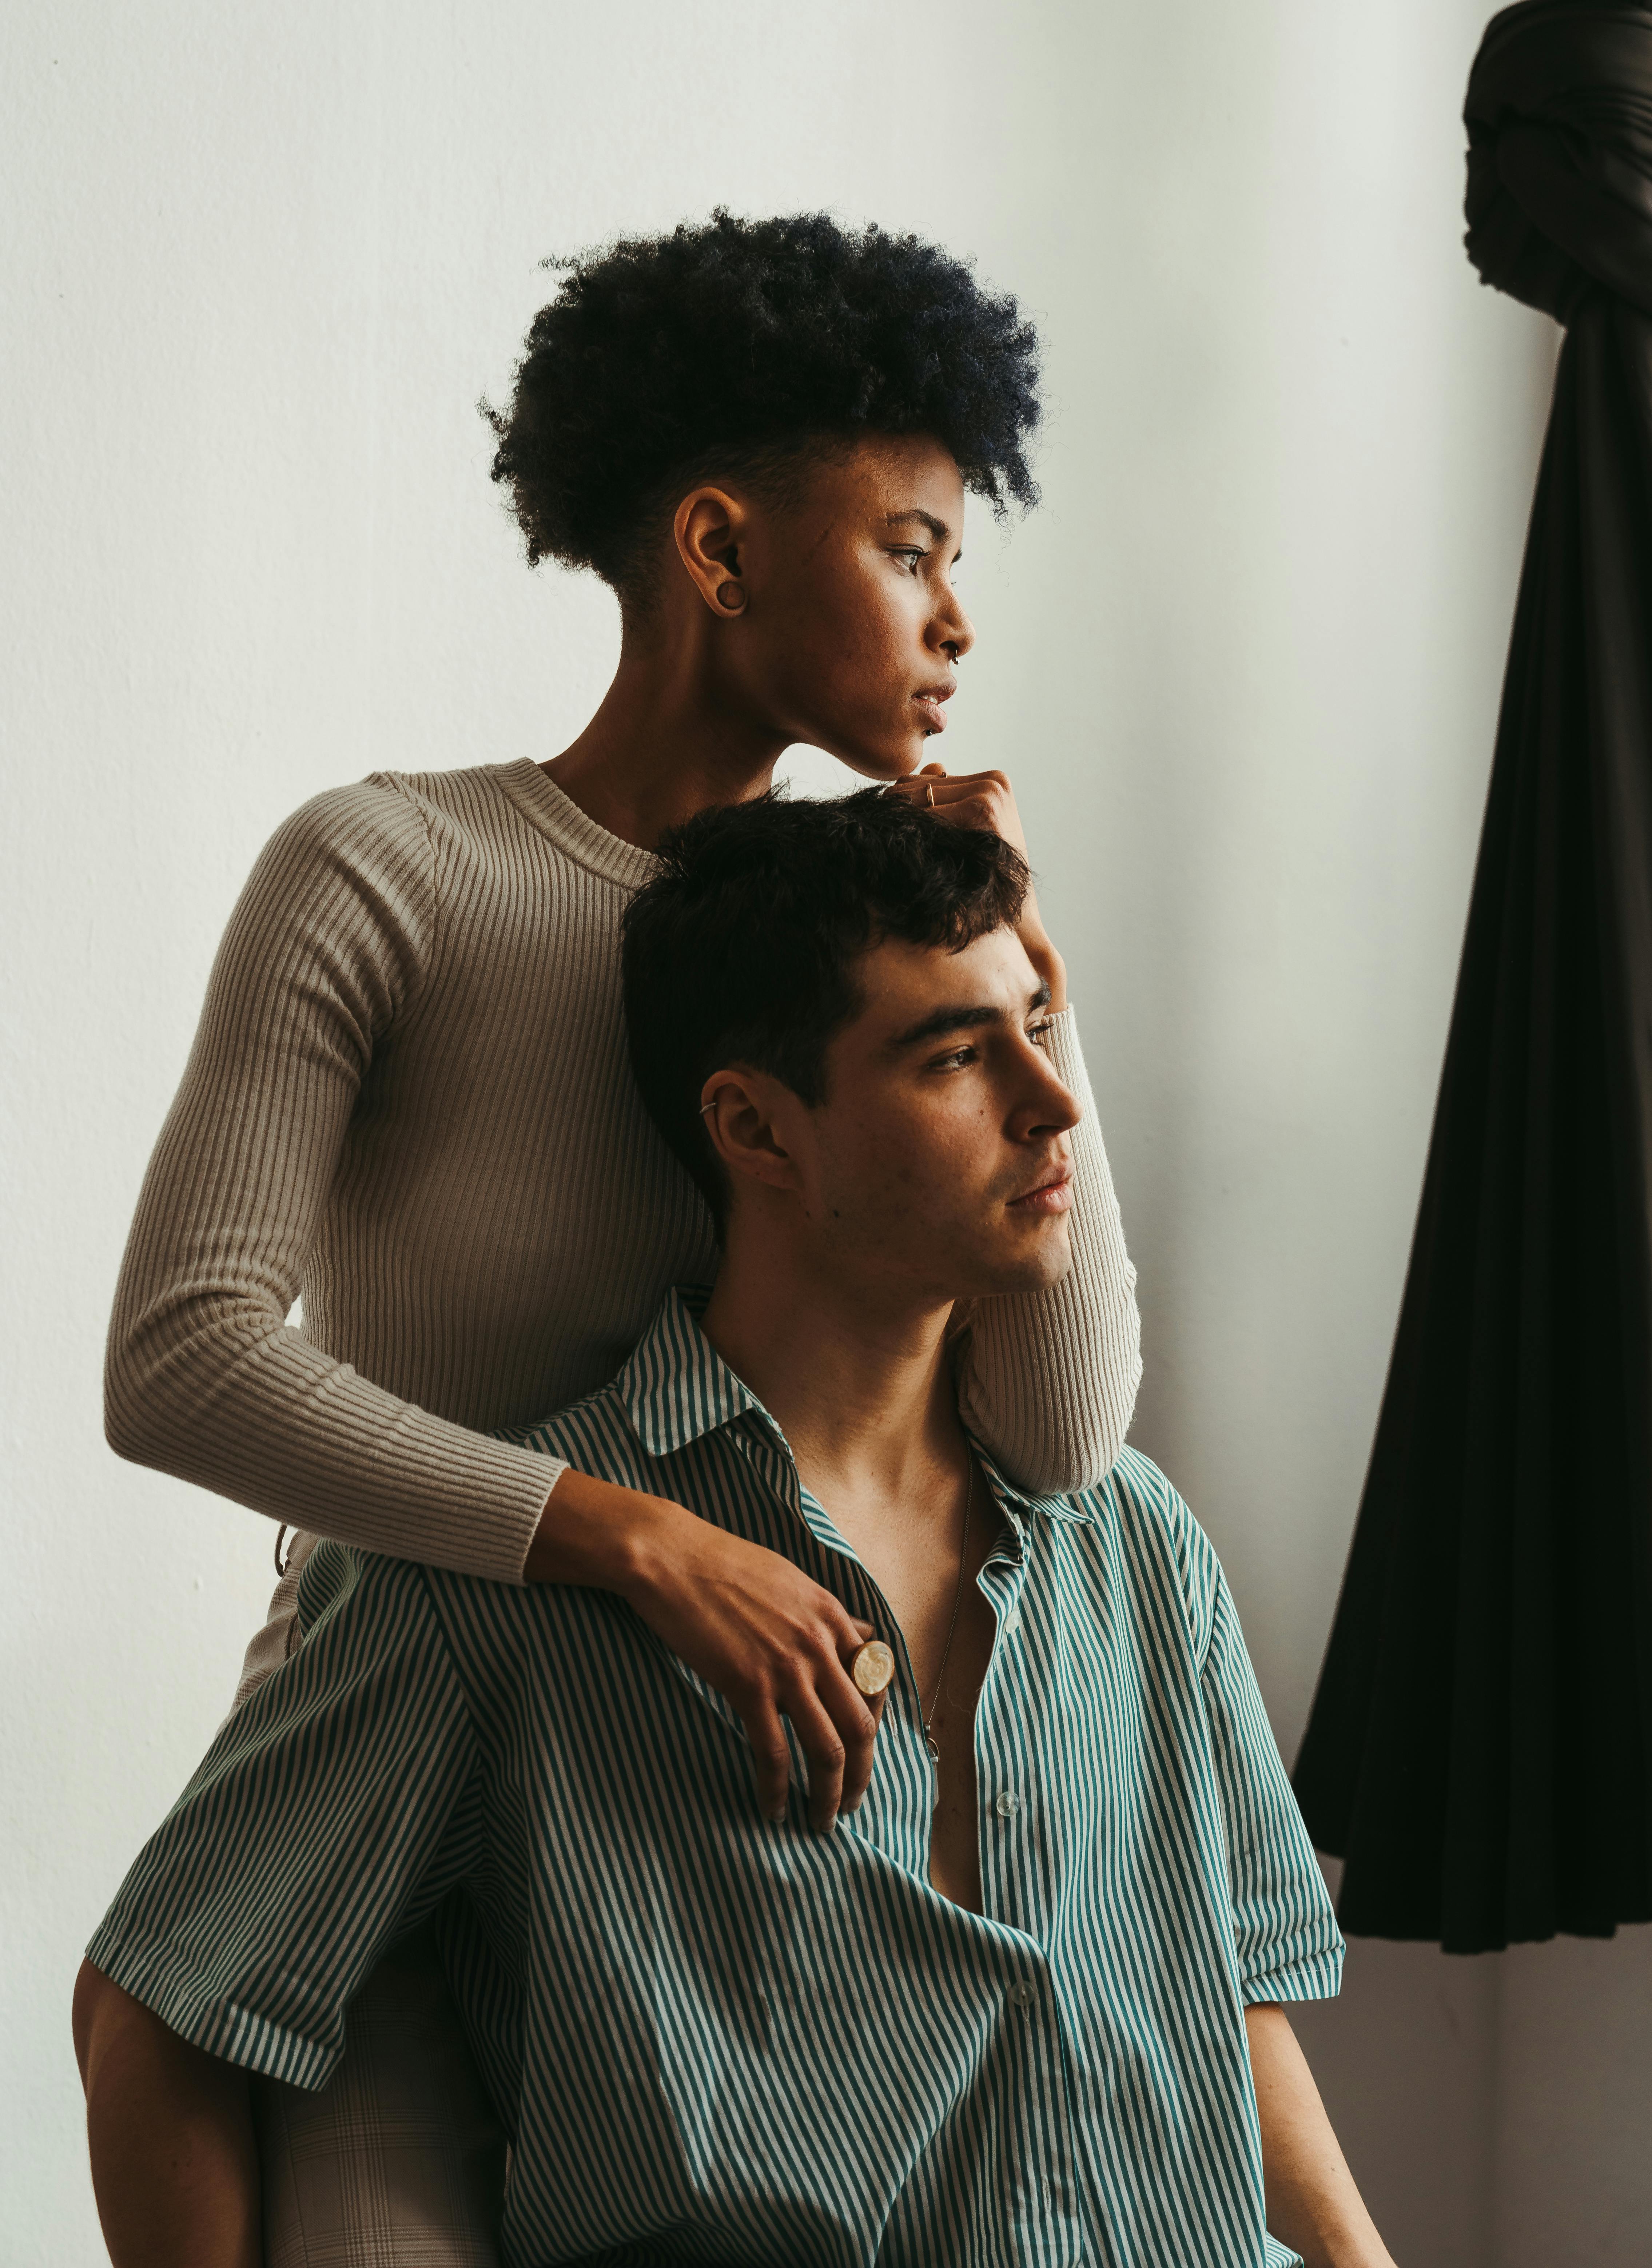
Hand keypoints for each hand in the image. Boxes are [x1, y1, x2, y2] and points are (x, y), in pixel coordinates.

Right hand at [526, 1469, 886, 1831]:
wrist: (673, 1557)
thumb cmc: (724, 1564)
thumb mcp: (792, 1580)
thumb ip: (826, 1613)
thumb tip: (859, 1632)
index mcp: (831, 1616)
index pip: (876, 1681)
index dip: (876, 1722)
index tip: (863, 1747)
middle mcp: (818, 1645)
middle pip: (860, 1726)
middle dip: (862, 1774)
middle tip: (853, 1804)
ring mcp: (785, 1668)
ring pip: (826, 1748)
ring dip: (828, 1795)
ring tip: (820, 1821)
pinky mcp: (747, 1686)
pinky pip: (774, 1752)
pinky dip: (777, 1790)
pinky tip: (773, 1809)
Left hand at [886, 763, 1066, 1008]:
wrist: (1018, 926)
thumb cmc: (988, 886)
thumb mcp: (968, 838)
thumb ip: (947, 798)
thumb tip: (929, 766)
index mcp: (993, 782)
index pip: (918, 782)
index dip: (900, 813)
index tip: (902, 845)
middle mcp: (992, 782)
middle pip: (909, 786)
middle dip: (897, 819)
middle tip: (902, 856)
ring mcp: (989, 793)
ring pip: (908, 797)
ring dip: (900, 830)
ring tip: (911, 862)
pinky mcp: (982, 809)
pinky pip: (920, 814)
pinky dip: (910, 839)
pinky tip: (918, 866)